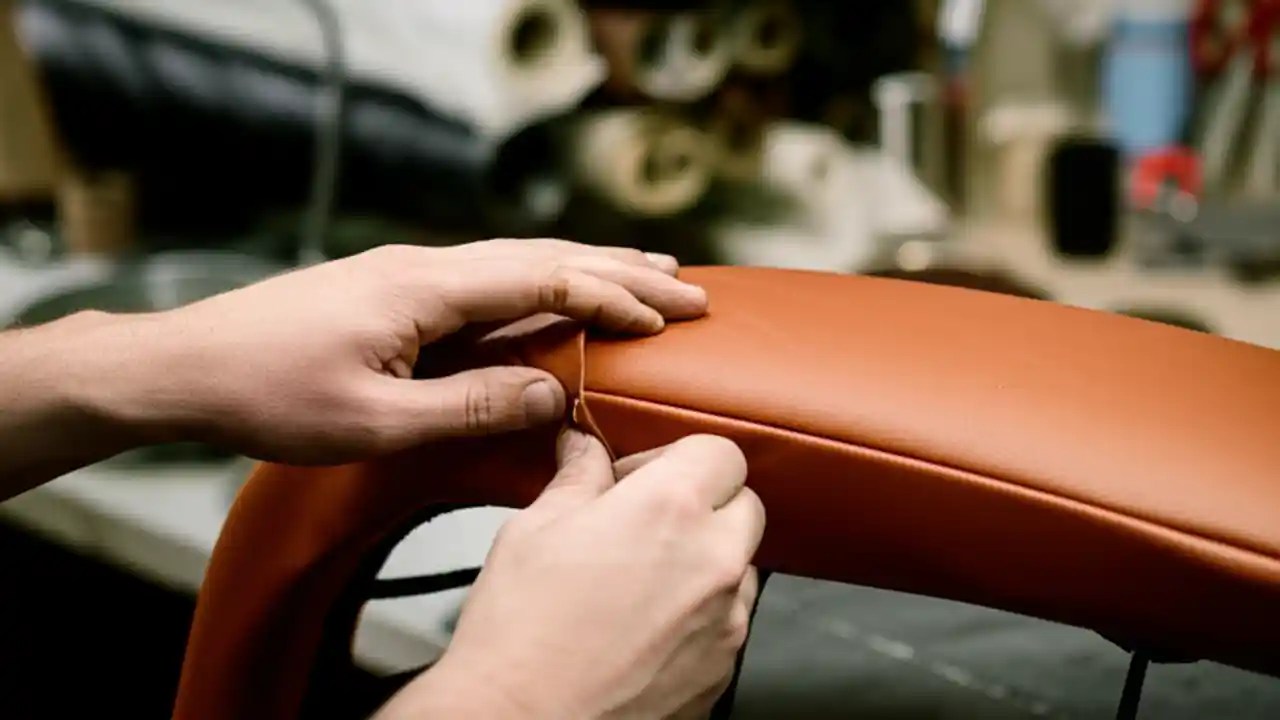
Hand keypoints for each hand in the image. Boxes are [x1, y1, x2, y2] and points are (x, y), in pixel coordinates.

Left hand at [85, 239, 705, 463]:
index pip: (544, 278)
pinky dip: (540, 280)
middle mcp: (423, 266)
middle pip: (542, 255)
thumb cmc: (269, 395)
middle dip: (621, 272)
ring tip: (645, 276)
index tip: (669, 319)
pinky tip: (555, 294)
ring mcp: (406, 272)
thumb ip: (471, 406)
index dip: (612, 297)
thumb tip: (556, 395)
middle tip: (688, 288)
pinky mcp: (392, 289)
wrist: (185, 366)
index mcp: (425, 288)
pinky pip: (486, 275)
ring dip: (586, 268)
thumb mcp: (376, 422)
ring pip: (517, 258)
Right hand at [377, 432, 764, 719]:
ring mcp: (726, 620)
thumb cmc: (519, 631)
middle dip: (702, 505)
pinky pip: (729, 621)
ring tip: (642, 581)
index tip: (639, 479)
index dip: (678, 458)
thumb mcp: (534, 528)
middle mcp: (714, 560)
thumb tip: (584, 447)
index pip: (720, 451)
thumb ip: (577, 477)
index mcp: (670, 507)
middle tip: (646, 523)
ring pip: (740, 565)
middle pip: (744, 504)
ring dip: (705, 561)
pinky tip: (645, 626)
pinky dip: (700, 614)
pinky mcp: (723, 669)